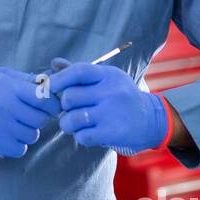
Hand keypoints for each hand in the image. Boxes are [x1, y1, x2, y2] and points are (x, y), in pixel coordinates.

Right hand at [0, 67, 60, 158]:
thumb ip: (23, 78)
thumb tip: (49, 82)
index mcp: (9, 87)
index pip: (45, 98)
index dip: (52, 104)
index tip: (48, 107)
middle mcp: (5, 105)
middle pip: (41, 119)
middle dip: (39, 119)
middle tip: (27, 117)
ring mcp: (0, 126)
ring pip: (32, 136)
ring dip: (27, 133)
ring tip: (14, 126)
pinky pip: (21, 149)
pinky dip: (17, 146)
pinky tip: (7, 137)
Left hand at [48, 60, 167, 154]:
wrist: (150, 120)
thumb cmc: (121, 97)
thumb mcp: (106, 80)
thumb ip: (79, 72)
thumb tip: (53, 62)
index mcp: (108, 75)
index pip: (79, 71)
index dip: (59, 79)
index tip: (49, 86)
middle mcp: (112, 92)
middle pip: (70, 97)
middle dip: (64, 106)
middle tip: (70, 110)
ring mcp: (113, 113)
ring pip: (72, 119)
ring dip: (67, 124)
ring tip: (74, 123)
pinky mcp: (114, 132)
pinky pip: (82, 136)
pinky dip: (80, 137)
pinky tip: (88, 133)